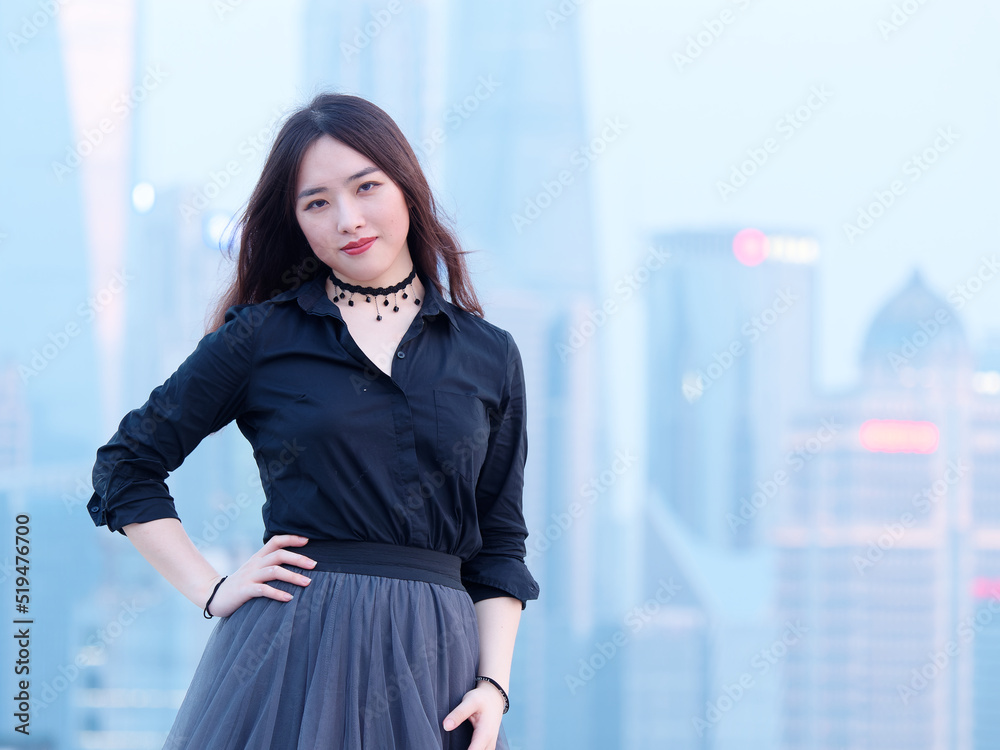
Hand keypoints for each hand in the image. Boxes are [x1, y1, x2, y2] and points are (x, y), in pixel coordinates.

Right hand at [201, 535, 316, 617]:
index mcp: (258, 557)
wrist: (214, 596)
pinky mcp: (245, 590)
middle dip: (298, 558)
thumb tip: (295, 563)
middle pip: (279, 555)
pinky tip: (289, 598)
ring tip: (307, 582)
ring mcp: (249, 576)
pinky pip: (263, 590)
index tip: (308, 540)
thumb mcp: (255, 570)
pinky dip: (278, 593)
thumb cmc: (241, 584)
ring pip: (274, 571)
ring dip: (293, 576)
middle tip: (314, 565)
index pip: (275, 541)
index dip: (291, 538)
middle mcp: (255, 564)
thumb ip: (270, 564)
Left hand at [442, 680, 505, 749]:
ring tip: (452, 749)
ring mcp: (490, 745)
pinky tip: (460, 748)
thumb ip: (458, 713)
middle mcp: (489, 742)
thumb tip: (445, 726)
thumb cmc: (481, 698)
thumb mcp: (470, 701)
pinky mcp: (488, 746)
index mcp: (485, 733)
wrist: (494, 697)